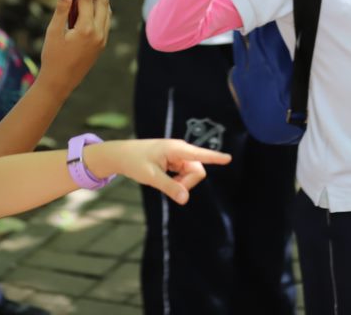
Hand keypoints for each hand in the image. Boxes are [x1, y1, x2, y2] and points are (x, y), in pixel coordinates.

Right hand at [37, 0, 110, 94]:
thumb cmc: (52, 57)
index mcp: (86, 29)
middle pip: (102, 2)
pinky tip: (96, 1)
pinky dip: (102, 8)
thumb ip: (61, 10)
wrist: (60, 82)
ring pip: (106, 11)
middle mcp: (98, 33)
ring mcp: (102, 39)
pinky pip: (106, 20)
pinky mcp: (102, 44)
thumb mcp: (53, 32)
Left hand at [85, 139, 231, 203]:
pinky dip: (178, 180)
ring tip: (164, 182)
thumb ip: (170, 187)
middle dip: (187, 183)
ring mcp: (179, 155)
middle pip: (197, 171)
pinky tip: (165, 178)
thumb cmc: (135, 162)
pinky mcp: (176, 160)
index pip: (200, 154)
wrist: (121, 155)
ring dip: (182, 183)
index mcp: (176, 149)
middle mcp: (181, 150)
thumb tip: (185, 200)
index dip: (215, 158)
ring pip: (192, 174)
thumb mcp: (151, 177)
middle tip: (170, 187)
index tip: (228, 158)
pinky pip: (185, 173)